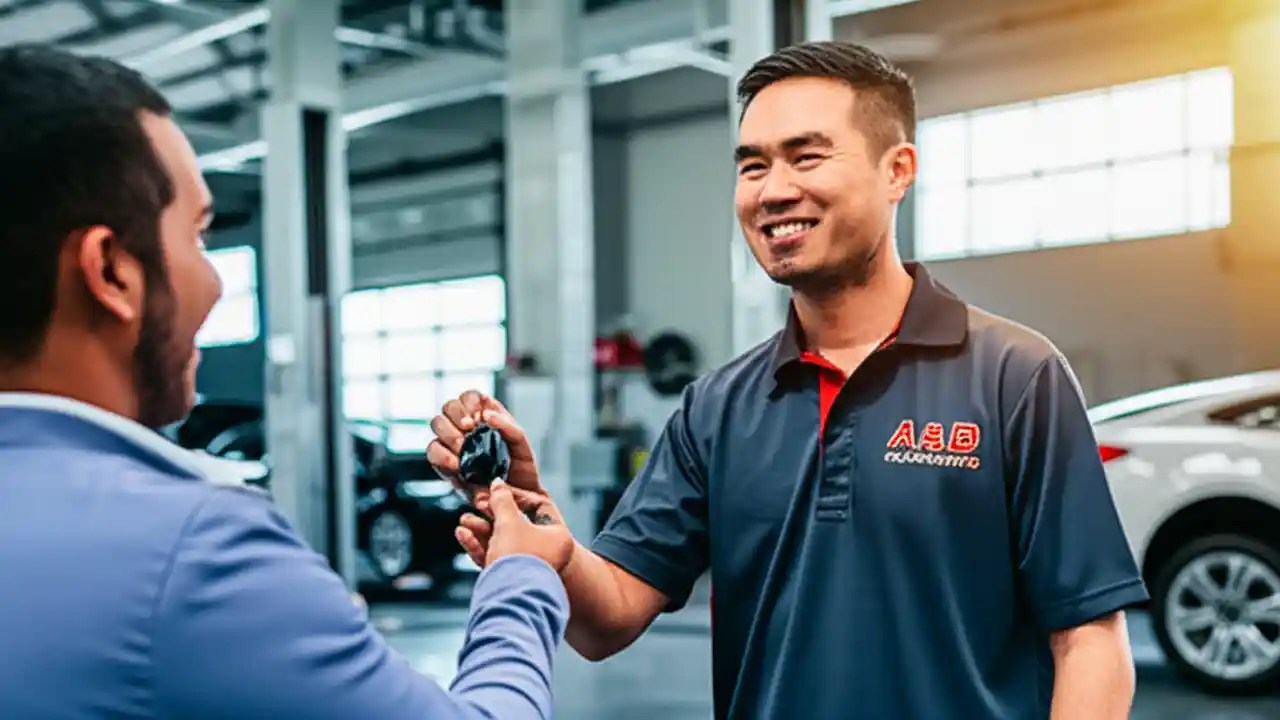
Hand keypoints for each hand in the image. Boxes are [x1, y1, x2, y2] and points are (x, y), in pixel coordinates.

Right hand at [426, 390, 543, 513]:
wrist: (519, 499)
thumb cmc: (520, 469)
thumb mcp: (520, 444)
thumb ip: (508, 426)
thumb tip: (487, 415)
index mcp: (484, 417)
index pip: (469, 396)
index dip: (470, 402)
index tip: (478, 417)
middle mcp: (466, 429)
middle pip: (448, 407)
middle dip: (457, 416)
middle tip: (470, 431)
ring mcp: (454, 446)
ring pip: (437, 425)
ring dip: (449, 434)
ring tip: (463, 449)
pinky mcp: (446, 465)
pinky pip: (433, 452)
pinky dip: (442, 456)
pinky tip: (457, 465)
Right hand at [470, 479, 573, 572]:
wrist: (509, 600)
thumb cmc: (520, 561)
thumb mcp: (509, 521)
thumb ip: (502, 500)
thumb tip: (498, 485)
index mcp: (557, 536)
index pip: (538, 507)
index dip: (516, 497)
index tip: (499, 491)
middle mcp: (547, 553)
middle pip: (516, 525)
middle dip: (492, 515)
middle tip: (478, 506)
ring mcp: (528, 567)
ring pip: (502, 542)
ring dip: (481, 529)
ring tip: (465, 521)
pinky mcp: (510, 579)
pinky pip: (494, 557)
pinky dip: (478, 546)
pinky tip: (463, 534)